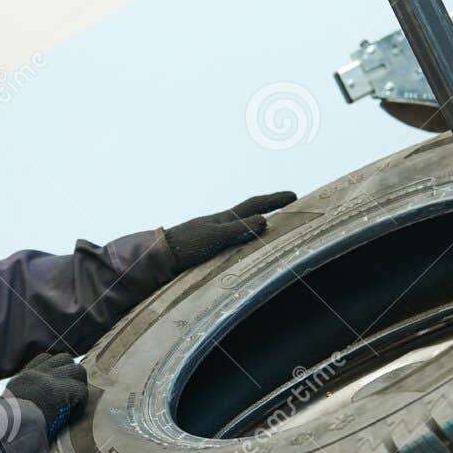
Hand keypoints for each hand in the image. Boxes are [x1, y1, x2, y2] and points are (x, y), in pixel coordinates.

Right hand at [4, 352, 87, 437]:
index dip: (54, 369)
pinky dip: (80, 403)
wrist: (9, 426)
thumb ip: (23, 395)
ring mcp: (53, 379)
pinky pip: (82, 391)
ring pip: (77, 370)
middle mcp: (39, 373)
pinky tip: (71, 414)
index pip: (45, 359)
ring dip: (78, 385)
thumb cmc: (7, 423)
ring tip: (73, 402)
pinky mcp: (64, 390)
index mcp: (26, 376)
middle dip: (69, 373)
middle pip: (64, 359)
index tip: (55, 384)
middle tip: (69, 392)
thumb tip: (30, 403)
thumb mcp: (9, 403)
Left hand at [162, 191, 295, 272]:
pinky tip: (248, 253)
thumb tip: (265, 221)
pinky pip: (235, 245)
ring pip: (243, 229)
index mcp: (224, 218)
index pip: (254, 205)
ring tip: (275, 230)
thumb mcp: (213, 237)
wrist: (158, 257)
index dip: (274, 200)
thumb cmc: (184, 246)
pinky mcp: (209, 251)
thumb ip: (237, 230)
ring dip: (259, 227)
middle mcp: (221, 225)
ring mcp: (214, 237)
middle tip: (290, 207)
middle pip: (250, 213)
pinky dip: (246, 244)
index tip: (294, 195)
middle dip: (270, 209)